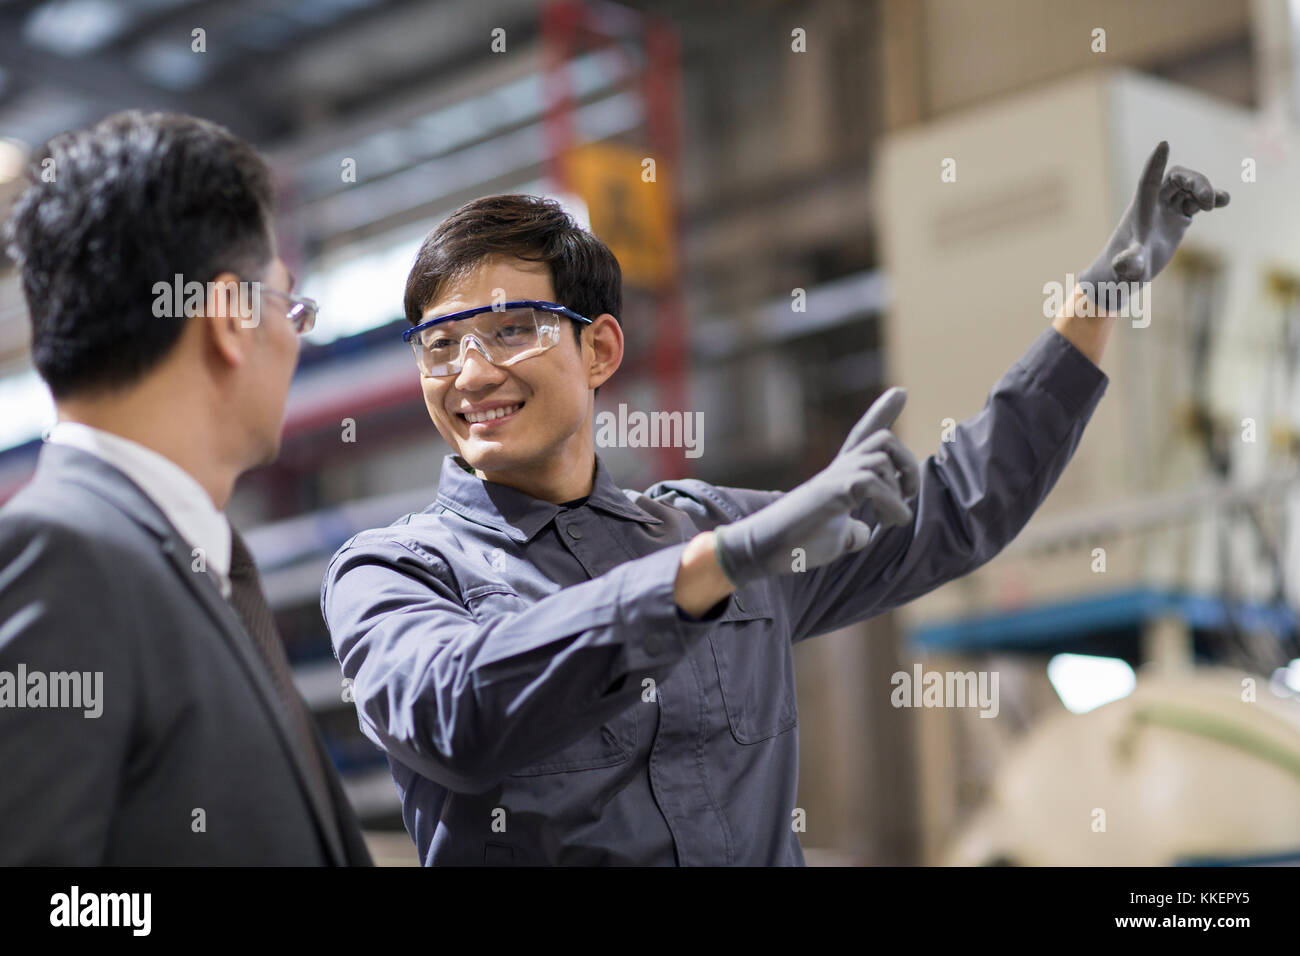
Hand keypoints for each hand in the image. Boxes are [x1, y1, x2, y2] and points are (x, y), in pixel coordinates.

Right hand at [712, 387, 920, 587]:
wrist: (765, 549)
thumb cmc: (797, 543)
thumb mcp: (835, 538)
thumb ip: (851, 531)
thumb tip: (863, 533)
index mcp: (840, 476)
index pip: (862, 436)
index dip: (882, 412)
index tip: (901, 391)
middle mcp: (838, 470)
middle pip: (882, 439)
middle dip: (908, 463)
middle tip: (908, 495)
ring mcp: (835, 478)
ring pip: (882, 458)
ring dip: (900, 489)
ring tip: (891, 519)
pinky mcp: (832, 492)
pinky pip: (873, 484)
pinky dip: (892, 506)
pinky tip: (885, 525)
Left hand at [1079, 141, 1228, 311]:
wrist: (1127, 272)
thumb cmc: (1124, 269)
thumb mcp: (1129, 268)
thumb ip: (1128, 264)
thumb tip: (1123, 266)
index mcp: (1141, 208)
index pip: (1148, 179)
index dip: (1156, 162)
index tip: (1164, 143)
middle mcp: (1154, 203)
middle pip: (1176, 178)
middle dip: (1196, 182)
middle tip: (1208, 202)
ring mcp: (1167, 208)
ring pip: (1188, 186)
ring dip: (1204, 189)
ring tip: (1217, 203)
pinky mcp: (1178, 217)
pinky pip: (1196, 200)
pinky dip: (1210, 198)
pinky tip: (1223, 202)